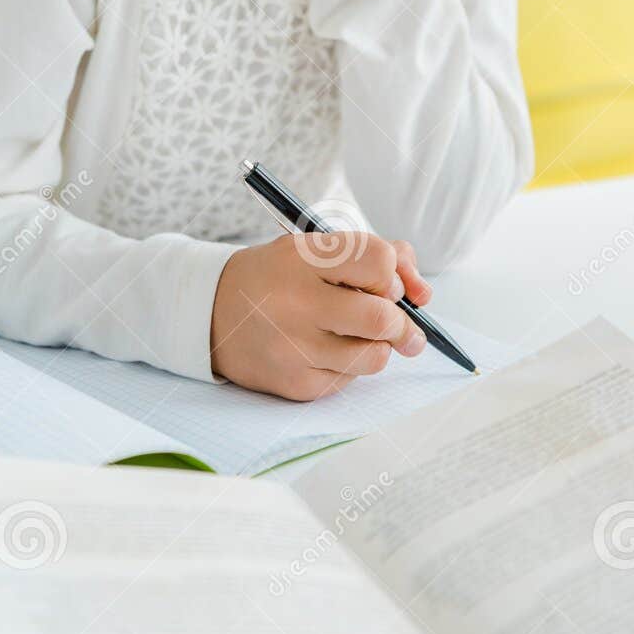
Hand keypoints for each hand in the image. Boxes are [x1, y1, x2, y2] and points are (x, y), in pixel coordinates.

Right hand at [209, 231, 432, 400]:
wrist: (210, 313)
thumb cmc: (279, 277)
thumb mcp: (316, 250)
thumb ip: (377, 256)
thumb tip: (422, 294)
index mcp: (304, 256)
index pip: (379, 261)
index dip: (393, 275)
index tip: (387, 284)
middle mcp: (295, 301)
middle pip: (381, 317)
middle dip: (402, 322)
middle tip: (398, 322)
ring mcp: (293, 347)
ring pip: (374, 357)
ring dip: (379, 347)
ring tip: (361, 337)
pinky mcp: (293, 383)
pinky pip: (348, 381)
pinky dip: (349, 367)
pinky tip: (328, 352)